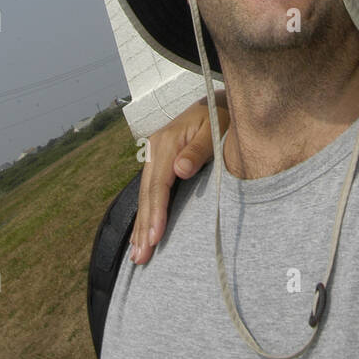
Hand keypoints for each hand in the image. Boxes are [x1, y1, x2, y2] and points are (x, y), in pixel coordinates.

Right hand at [129, 92, 226, 263]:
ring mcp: (155, 155)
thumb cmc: (221, 116)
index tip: (155, 237)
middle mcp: (156, 149)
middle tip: (141, 258)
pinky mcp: (159, 161)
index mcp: (168, 142)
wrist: (217, 101)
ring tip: (137, 255)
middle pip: (147, 194)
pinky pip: (149, 191)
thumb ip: (199, 149)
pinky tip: (140, 234)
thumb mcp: (215, 127)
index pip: (159, 184)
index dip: (157, 212)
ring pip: (145, 196)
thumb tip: (180, 170)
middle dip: (144, 227)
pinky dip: (145, 214)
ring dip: (140, 226)